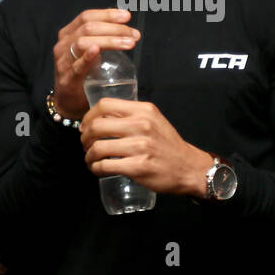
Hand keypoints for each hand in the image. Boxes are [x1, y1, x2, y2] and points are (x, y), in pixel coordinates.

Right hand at [52, 8, 140, 120]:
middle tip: (133, 34)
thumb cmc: (82, 75)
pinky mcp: (67, 79)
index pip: (86, 17)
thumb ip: (101, 38)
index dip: (107, 14)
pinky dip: (87, 56)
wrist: (68, 102)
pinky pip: (76, 65)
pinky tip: (97, 50)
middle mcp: (63, 45)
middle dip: (114, 28)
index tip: (126, 17)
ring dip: (109, 41)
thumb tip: (123, 24)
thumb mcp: (89, 51)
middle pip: (87, 27)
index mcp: (68, 35)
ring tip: (129, 44)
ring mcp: (63, 62)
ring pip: (83, 42)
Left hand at [80, 99, 209, 196]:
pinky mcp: (138, 167)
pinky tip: (97, 169)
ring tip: (91, 160)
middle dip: (84, 138)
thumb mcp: (153, 121)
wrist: (189, 168)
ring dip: (88, 156)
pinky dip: (95, 168)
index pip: (104, 105)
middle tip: (86, 145)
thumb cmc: (167, 145)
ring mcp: (140, 147)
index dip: (88, 116)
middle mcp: (142, 125)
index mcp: (143, 111)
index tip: (85, 127)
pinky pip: (105, 166)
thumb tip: (99, 119)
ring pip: (97, 148)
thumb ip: (130, 116)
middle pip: (96, 126)